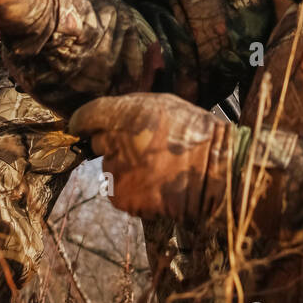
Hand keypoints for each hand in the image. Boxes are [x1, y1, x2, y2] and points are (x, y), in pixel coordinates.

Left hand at [69, 94, 235, 223]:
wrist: (217, 171)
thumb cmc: (194, 132)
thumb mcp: (164, 104)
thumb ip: (131, 109)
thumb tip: (109, 118)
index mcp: (123, 114)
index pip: (86, 116)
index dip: (87, 122)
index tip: (88, 127)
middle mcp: (113, 142)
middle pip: (100, 143)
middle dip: (115, 145)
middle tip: (144, 148)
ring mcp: (117, 172)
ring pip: (111, 168)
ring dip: (126, 169)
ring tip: (157, 169)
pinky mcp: (122, 198)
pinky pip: (120, 192)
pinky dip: (133, 191)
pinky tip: (156, 186)